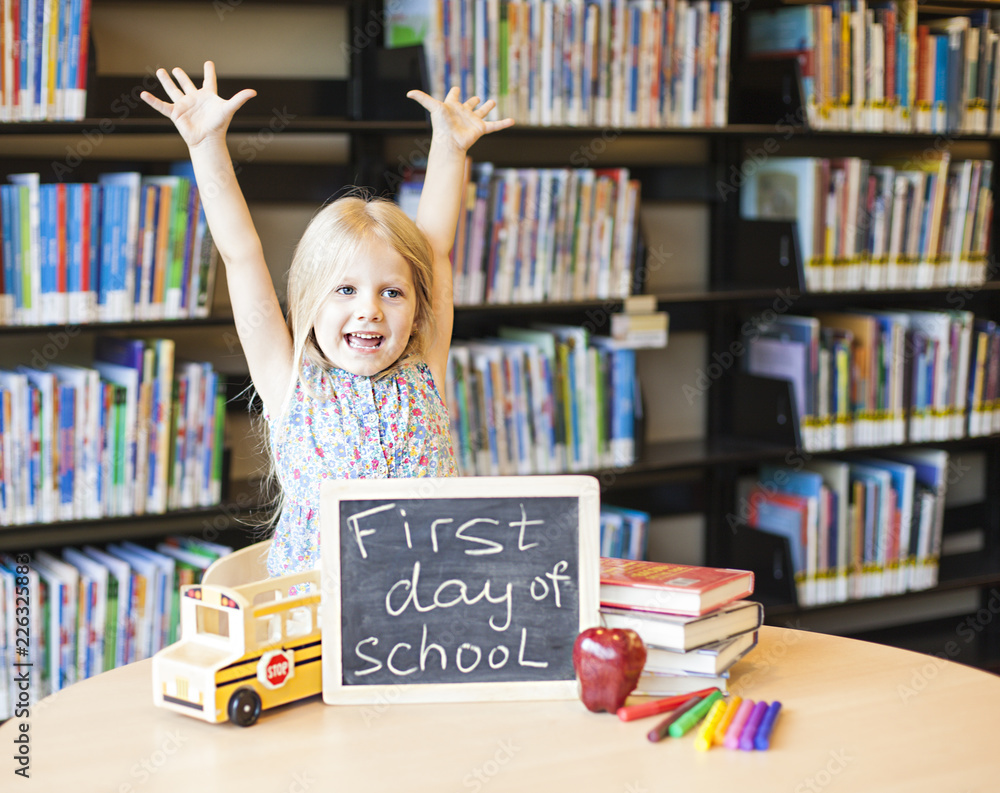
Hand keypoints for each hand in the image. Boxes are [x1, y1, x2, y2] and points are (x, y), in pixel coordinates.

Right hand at [140, 60, 255, 147]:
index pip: (209, 81)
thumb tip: (253, 92)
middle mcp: (195, 99)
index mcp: (208, 96)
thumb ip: (239, 98)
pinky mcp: (175, 113)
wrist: (208, 140)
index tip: (208, 63)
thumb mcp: (229, 108)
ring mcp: (184, 106)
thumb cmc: (219, 125)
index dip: (209, 73)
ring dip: (167, 82)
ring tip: (161, 71)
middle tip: (176, 69)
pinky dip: (152, 101)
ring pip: (173, 91)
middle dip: (181, 77)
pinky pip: (161, 105)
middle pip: (187, 85)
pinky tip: (143, 94)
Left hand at [407, 87, 513, 152]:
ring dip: (487, 107)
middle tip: (476, 98)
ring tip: (492, 101)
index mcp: (452, 106)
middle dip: (473, 101)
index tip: (455, 89)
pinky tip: (512, 121)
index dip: (454, 93)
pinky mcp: (480, 129)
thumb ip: (422, 98)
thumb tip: (408, 92)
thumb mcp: (433, 107)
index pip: (453, 96)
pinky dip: (503, 123)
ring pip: (482, 113)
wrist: (450, 142)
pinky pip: (494, 126)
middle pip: (469, 105)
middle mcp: (463, 113)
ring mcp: (472, 121)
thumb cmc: (441, 125)